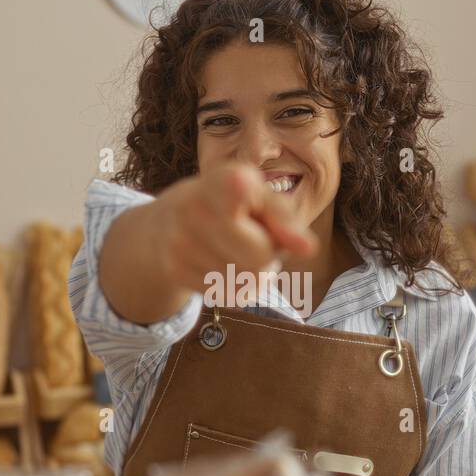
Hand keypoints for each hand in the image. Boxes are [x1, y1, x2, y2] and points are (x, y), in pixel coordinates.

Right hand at [154, 163, 317, 293]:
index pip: (241, 189)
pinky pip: (229, 295)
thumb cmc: (228, 206)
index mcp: (220, 180)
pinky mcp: (175, 271)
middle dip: (269, 256)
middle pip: (259, 257)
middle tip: (258, 241)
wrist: (166, 224)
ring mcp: (181, 242)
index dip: (269, 214)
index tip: (264, 214)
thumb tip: (308, 249)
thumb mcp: (258, 197)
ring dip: (255, 275)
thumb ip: (285, 219)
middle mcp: (194, 208)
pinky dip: (237, 287)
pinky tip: (225, 268)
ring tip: (239, 253)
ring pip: (246, 282)